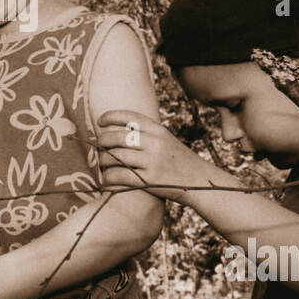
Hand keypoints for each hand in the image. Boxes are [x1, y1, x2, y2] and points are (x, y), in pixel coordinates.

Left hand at [96, 109, 211, 202]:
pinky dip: (109, 178)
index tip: (100, 122)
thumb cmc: (178, 161)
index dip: (111, 116)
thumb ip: (146, 134)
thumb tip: (117, 131)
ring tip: (102, 166)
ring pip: (115, 157)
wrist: (199, 182)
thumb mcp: (166, 140)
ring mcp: (152, 162)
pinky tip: (107, 180)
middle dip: (102, 142)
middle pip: (117, 138)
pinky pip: (120, 177)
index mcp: (158, 130)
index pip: (129, 117)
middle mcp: (155, 143)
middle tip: (98, 148)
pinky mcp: (150, 180)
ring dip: (103, 162)